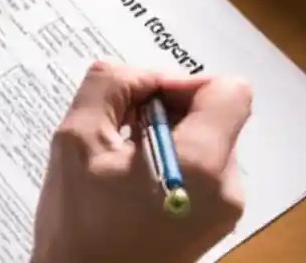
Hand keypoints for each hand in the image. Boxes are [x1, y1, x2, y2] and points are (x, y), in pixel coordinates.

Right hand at [32, 61, 252, 262]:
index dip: (185, 82)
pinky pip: (203, 172)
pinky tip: (132, 186)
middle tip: (120, 131)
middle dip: (168, 111)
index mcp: (202, 164)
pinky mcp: (213, 225)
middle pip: (216, 115)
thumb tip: (140, 77)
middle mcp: (227, 187)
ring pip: (206, 142)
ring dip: (166, 137)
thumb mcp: (76, 140)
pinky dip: (171, 164)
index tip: (143, 101)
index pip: (229, 90)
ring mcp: (224, 211)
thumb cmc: (78, 228)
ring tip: (121, 164)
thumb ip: (109, 85)